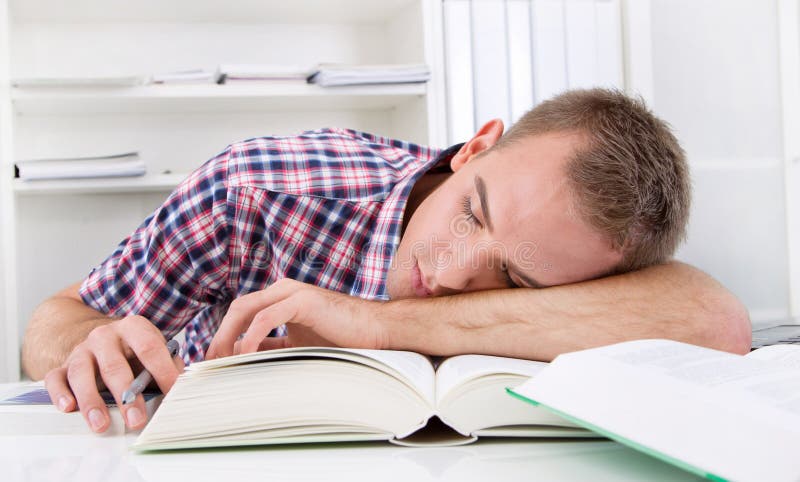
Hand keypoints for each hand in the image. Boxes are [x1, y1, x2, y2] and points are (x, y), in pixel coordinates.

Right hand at [44, 316, 183, 432]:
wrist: (101, 340)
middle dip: (126, 396)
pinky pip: (56, 378)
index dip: (162, 370)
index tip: (172, 392)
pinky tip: (68, 408)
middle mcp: (105, 336)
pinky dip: (60, 393)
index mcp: (133, 327)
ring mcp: (81, 350)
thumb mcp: (154, 348)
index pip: (149, 347)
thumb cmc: (134, 350)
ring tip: (101, 424)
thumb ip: (168, 362)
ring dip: (92, 401)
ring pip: (82, 373)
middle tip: (136, 420)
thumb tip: (180, 383)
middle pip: (114, 366)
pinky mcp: (63, 365)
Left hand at [205, 278, 387, 358]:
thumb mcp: (299, 345)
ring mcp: (292, 293)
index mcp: (281, 299)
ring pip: (246, 310)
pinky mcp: (302, 301)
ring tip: (221, 360)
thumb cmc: (343, 338)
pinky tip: (246, 355)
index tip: (213, 360)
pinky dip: (251, 337)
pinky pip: (266, 319)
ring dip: (229, 336)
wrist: (376, 331)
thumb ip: (273, 347)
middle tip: (209, 362)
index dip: (224, 335)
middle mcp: (283, 291)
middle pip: (237, 309)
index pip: (242, 314)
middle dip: (220, 336)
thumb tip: (244, 359)